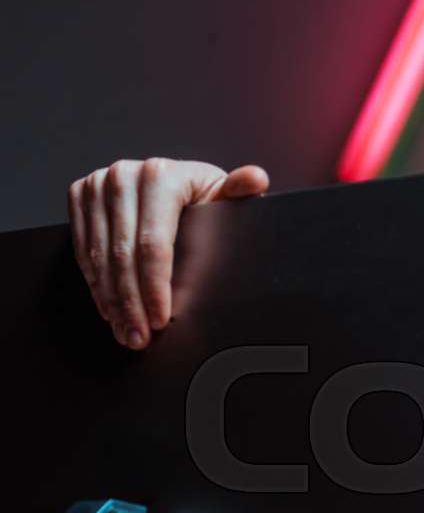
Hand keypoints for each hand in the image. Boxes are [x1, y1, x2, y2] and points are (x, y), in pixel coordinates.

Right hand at [67, 158, 268, 348]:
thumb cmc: (202, 194)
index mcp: (160, 176)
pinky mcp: (81, 196)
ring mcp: (98, 185)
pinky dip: (96, 282)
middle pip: (122, 253)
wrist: (172, 181)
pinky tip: (109, 307)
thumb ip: (240, 190)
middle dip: (131, 303)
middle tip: (139, 336)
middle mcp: (124, 176)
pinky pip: (83, 248)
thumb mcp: (223, 194)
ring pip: (99, 255)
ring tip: (125, 330)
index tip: (161, 318)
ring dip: (111, 300)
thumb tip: (255, 179)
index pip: (153, 243)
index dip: (155, 286)